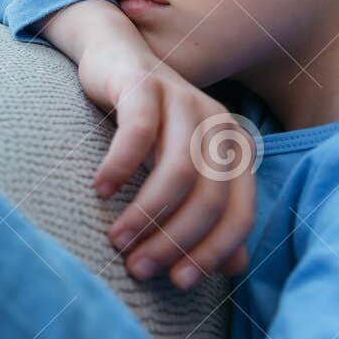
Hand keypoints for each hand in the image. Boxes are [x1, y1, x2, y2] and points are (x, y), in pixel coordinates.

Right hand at [43, 1, 254, 288]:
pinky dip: (120, 166)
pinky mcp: (145, 84)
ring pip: (176, 170)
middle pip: (208, 197)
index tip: (177, 281)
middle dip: (173, 240)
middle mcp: (217, 124)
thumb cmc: (147, 125)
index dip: (211, 252)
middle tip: (138, 268)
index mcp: (235, 150)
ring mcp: (183, 100)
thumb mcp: (180, 170)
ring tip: (117, 239)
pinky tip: (99, 189)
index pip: (239, 214)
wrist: (112, 56)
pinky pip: (138, 131)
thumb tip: (235, 267)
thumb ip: (209, 214)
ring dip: (145, 213)